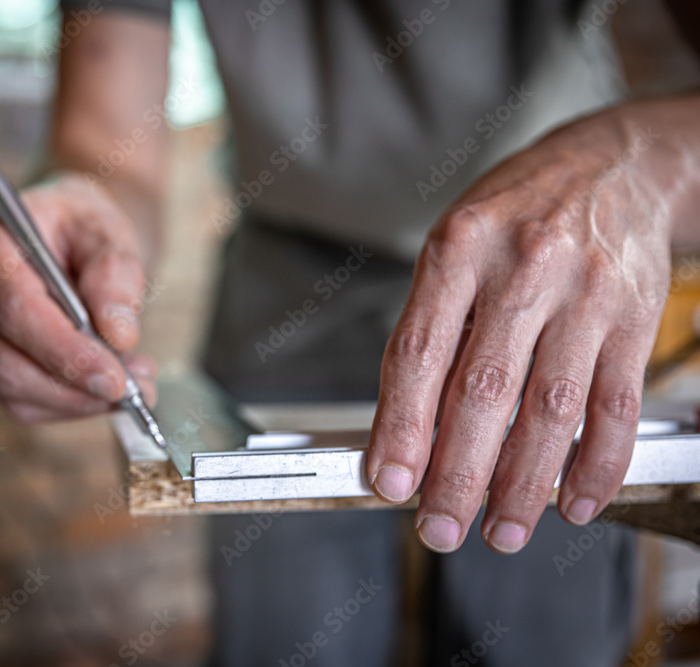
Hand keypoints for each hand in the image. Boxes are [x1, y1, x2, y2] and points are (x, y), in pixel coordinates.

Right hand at [0, 173, 156, 421]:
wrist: (73, 241)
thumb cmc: (83, 229)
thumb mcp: (108, 233)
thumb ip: (115, 275)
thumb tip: (118, 334)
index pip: (14, 307)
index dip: (63, 349)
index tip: (113, 376)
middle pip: (7, 360)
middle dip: (75, 384)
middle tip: (136, 387)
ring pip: (14, 389)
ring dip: (79, 399)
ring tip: (134, 383)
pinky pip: (24, 402)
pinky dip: (71, 403)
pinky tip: (105, 386)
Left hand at [367, 107, 673, 552]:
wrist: (614, 164)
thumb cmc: (514, 217)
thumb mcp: (452, 249)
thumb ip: (427, 331)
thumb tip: (402, 429)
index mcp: (458, 250)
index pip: (419, 353)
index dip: (401, 427)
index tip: (388, 482)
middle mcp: (521, 269)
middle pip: (483, 392)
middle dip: (458, 474)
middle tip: (437, 527)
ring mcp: (585, 294)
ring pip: (551, 409)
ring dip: (524, 485)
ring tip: (500, 532)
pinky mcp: (635, 317)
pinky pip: (615, 404)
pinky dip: (596, 465)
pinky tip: (574, 503)